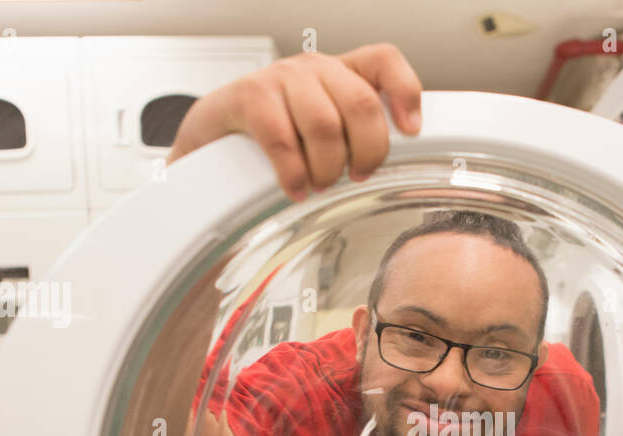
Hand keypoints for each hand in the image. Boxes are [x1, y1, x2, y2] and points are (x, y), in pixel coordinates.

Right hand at [167, 43, 422, 201]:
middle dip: (366, 152)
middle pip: (362, 104)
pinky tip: (294, 187)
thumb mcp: (321, 128)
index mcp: (339, 71)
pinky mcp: (249, 96)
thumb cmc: (273, 133)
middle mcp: (313, 67)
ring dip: (327, 168)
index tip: (410, 131)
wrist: (212, 132)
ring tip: (319, 184)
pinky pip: (283, 139)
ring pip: (325, 125)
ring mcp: (280, 78)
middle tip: (356, 176)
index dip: (405, 93)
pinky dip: (293, 173)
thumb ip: (355, 134)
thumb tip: (397, 166)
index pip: (384, 61)